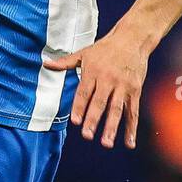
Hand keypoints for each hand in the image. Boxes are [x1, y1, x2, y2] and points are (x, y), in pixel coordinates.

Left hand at [43, 27, 149, 148]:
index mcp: (93, 71)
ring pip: (117, 109)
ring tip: (106, 142)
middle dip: (93, 120)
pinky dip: (131, 128)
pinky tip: (129, 142)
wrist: (132, 38)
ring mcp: (123, 86)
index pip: (84, 92)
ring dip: (112, 127)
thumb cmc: (105, 48)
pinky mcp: (135, 90)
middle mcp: (108, 80)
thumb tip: (46, 64)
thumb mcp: (84, 53)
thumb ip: (65, 62)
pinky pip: (133, 111)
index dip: (79, 107)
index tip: (75, 121)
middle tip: (87, 135)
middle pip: (100, 103)